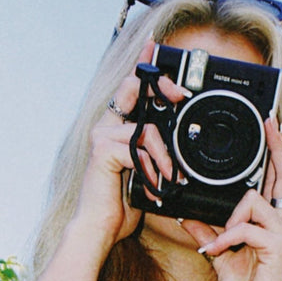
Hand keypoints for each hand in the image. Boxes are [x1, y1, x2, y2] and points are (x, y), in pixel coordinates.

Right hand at [73, 42, 189, 251]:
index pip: (130, 88)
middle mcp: (106, 126)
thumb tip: (173, 146)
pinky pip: (138, 149)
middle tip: (182, 95)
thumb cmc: (119, 207)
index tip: (156, 50)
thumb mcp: (144, 174)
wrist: (100, 230)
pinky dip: (151, 169)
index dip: (143, 67)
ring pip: (147, 129)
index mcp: (115, 128)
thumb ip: (152, 154)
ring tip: (169, 179)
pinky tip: (154, 188)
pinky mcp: (104, 151)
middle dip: (162, 87)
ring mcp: (102, 137)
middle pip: (135, 89)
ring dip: (164, 156)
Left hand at [180, 118, 281, 280]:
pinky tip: (217, 252)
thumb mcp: (221, 258)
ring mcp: (280, 235)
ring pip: (254, 200)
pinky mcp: (276, 248)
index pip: (275, 180)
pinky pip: (247, 228)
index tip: (268, 127)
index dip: (274, 152)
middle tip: (268, 121)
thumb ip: (208, 234)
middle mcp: (279, 224)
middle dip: (275, 146)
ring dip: (230, 218)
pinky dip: (227, 237)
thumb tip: (189, 216)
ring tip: (219, 243)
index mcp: (268, 223)